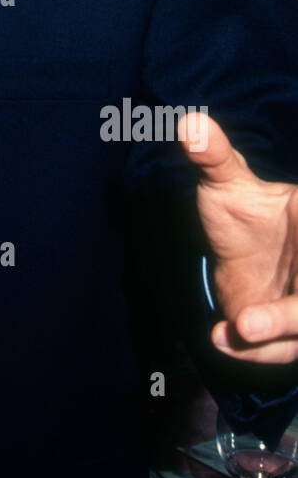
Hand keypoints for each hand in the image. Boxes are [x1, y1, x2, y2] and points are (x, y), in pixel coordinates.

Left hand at [179, 112, 297, 363]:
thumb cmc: (243, 215)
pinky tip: (222, 338)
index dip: (297, 280)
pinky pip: (284, 350)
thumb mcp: (227, 184)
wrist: (246, 256)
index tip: (267, 280)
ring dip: (276, 336)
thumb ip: (214, 157)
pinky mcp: (292, 335)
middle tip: (248, 321)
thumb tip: (189, 125)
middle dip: (291, 315)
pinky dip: (257, 353)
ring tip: (238, 328)